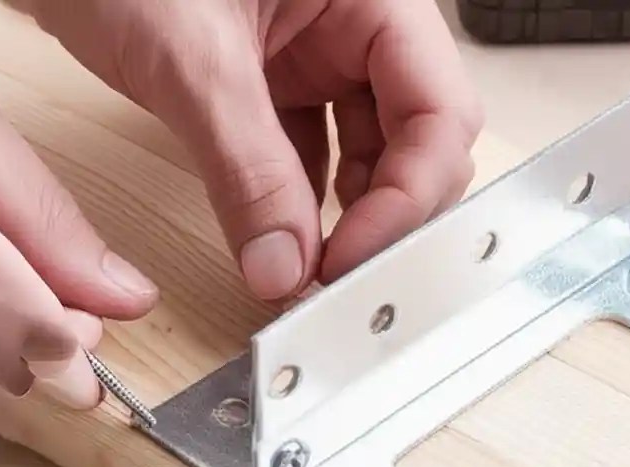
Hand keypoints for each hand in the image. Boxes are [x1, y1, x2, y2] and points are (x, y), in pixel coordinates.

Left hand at [11, 0, 483, 299]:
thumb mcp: (192, 60)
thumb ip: (246, 169)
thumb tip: (283, 269)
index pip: (438, 108)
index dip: (411, 192)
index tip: (357, 256)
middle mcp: (360, 22)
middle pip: (419, 137)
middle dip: (387, 213)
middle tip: (342, 279)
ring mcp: (320, 54)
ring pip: (370, 154)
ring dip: (348, 218)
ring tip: (311, 273)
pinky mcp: (278, 83)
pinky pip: (313, 156)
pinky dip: (300, 205)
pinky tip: (283, 245)